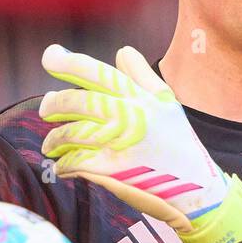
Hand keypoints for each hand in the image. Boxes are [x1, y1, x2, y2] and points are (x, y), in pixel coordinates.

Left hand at [39, 44, 228, 234]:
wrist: (196, 191)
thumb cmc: (180, 145)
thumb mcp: (168, 104)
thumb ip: (142, 76)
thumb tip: (121, 51)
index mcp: (140, 97)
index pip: (97, 72)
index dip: (68, 62)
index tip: (49, 56)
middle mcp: (127, 116)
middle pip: (77, 101)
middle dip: (54, 103)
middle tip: (45, 108)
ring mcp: (117, 143)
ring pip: (70, 133)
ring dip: (55, 139)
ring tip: (51, 144)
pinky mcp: (110, 170)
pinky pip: (74, 162)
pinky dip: (63, 165)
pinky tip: (62, 167)